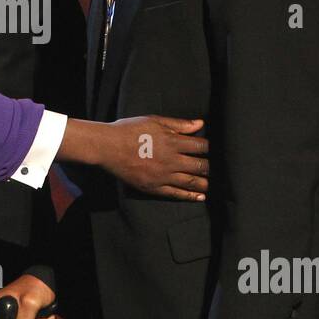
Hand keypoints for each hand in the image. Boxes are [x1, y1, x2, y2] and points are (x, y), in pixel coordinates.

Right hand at [94, 116, 208, 200]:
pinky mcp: (154, 187)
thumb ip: (178, 124)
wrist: (108, 147)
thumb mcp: (154, 121)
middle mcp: (171, 160)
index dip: (207, 147)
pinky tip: (200, 197)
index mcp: (172, 142)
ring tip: (209, 184)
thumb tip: (200, 124)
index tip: (207, 148)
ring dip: (204, 183)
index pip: (201, 146)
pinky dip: (190, 196)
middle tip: (210, 167)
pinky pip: (176, 193)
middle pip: (200, 166)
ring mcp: (163, 176)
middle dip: (208, 166)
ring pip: (191, 182)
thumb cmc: (129, 130)